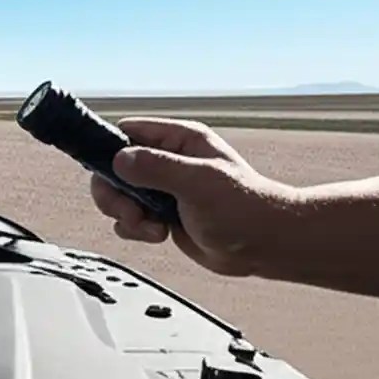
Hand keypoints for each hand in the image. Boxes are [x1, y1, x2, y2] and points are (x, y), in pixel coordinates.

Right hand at [89, 117, 301, 276]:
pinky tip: (159, 234)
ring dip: (126, 216)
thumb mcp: (198, 182)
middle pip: (114, 169)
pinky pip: (130, 218)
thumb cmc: (246, 208)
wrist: (266, 245)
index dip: (113, 152)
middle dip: (115, 194)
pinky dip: (136, 229)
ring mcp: (164, 188)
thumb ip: (156, 168)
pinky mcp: (163, 213)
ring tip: (151, 226)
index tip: (113, 176)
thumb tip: (120, 160)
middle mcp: (168, 161)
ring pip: (119, 196)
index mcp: (179, 141)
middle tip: (130, 212)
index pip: (128, 133)